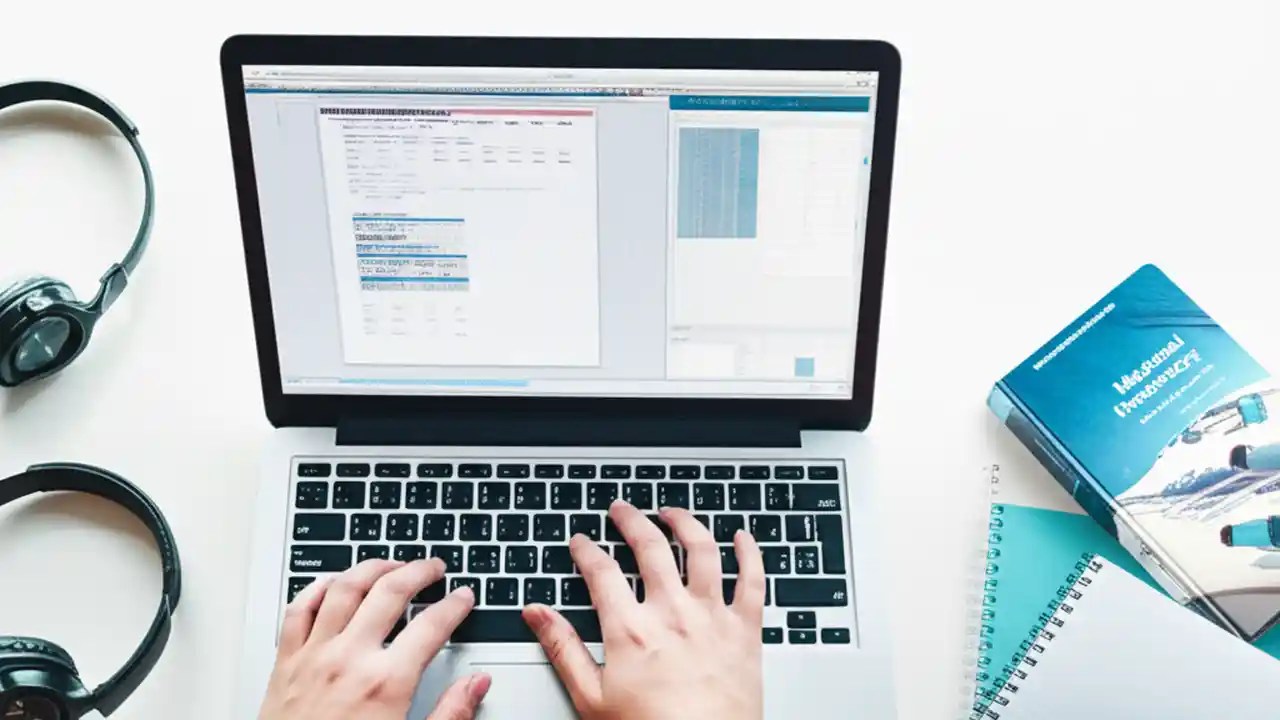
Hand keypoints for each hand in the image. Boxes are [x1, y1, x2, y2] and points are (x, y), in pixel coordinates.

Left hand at [258, 558, 490, 719]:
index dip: (455, 605)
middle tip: (434, 568)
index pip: (432, 625)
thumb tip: (476, 685)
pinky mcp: (285, 663)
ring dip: (373, 567)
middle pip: (390, 591)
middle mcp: (349, 660)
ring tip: (392, 563)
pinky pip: (299, 608)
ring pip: (345, 588)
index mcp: (386, 684)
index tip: (463, 597)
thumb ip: (449, 715)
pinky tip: (334, 582)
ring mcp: (314, 656)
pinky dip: (319, 587)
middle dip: (419, 571)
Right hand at [521, 499, 765, 719]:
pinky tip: (743, 538)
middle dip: (631, 520)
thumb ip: (562, 648)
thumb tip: (536, 614)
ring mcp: (712, 617)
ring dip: (686, 522)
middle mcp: (673, 613)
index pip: (602, 571)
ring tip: (672, 511)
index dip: (587, 550)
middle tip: (621, 509)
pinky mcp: (746, 630)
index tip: (581, 542)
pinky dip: (750, 553)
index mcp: (631, 630)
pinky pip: (753, 579)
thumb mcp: (592, 698)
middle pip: (650, 547)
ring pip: (702, 550)